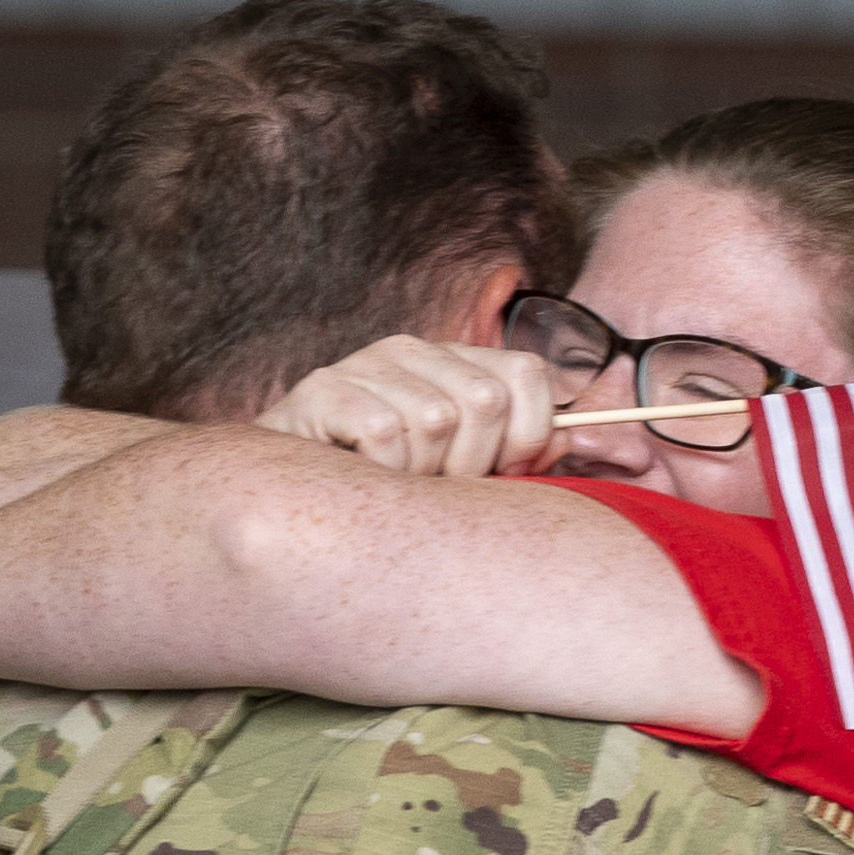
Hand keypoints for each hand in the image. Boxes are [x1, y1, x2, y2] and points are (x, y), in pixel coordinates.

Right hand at [255, 336, 566, 478]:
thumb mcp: (458, 473)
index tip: (501, 473)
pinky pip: (384, 432)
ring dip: (418, 476)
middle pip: (484, 403)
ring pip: (435, 422)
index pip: (525, 375)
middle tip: (432, 490)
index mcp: (449, 362)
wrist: (277, 503)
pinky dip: (380, 473)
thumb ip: (518, 457)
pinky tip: (358, 479)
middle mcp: (409, 351)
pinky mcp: (322, 390)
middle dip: (469, 466)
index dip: (527, 435)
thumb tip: (576, 444)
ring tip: (389, 486)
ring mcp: (363, 366)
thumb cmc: (378, 494)